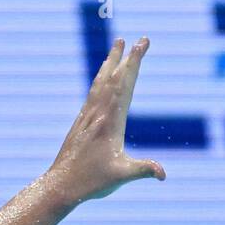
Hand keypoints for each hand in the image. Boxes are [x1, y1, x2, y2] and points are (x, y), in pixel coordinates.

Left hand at [46, 37, 165, 206]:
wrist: (61, 185)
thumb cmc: (92, 182)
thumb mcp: (122, 177)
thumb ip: (143, 170)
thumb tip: (163, 174)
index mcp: (110, 121)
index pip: (125, 85)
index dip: (134, 63)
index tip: (141, 44)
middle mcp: (98, 114)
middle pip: (114, 78)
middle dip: (128, 57)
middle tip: (139, 39)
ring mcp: (88, 117)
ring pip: (101, 82)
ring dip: (111, 62)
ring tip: (117, 45)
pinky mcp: (81, 123)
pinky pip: (93, 94)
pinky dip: (101, 79)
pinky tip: (102, 78)